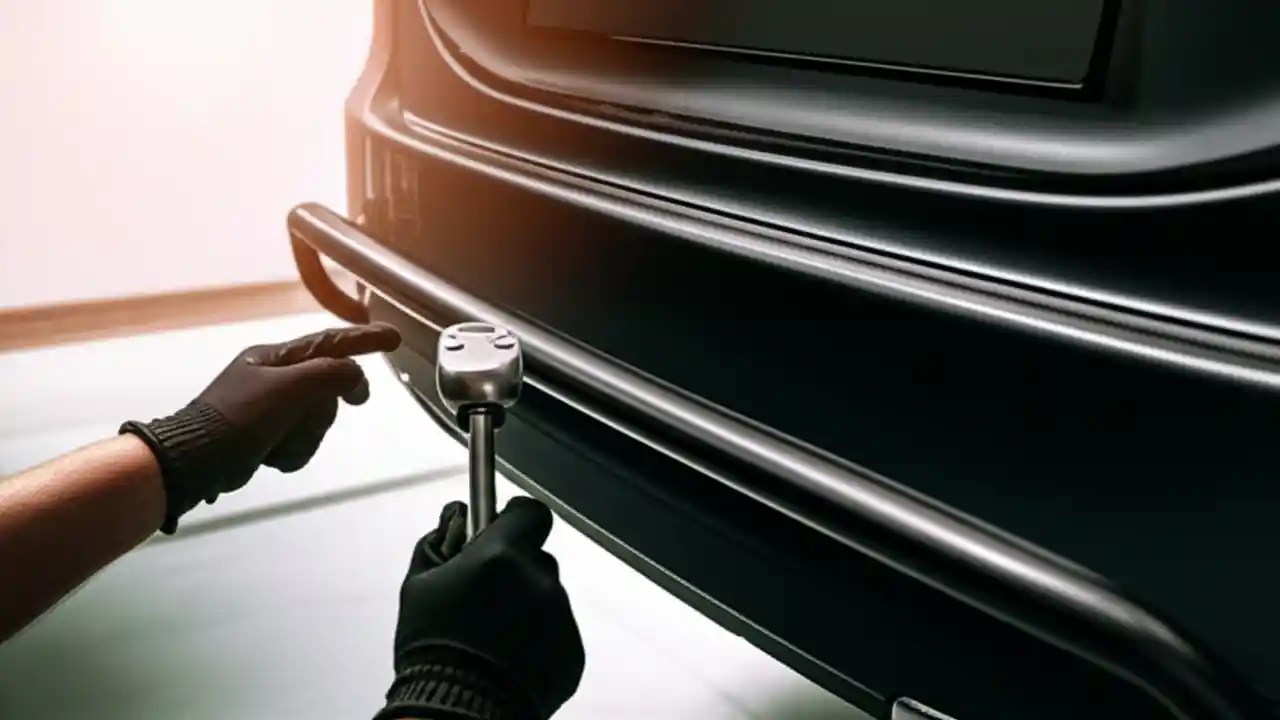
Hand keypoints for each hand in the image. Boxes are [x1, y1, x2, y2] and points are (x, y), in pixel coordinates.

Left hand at [120, 323, 400, 532]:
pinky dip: (294, 452)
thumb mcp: (285, 389)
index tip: (393, 339)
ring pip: (318, 419)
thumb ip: (327, 374)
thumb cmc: (235, 419)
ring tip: (277, 443)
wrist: (191, 463)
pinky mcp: (268, 436)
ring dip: (304, 436)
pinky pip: (303, 441)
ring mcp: (271, 408)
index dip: (364, 340)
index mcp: (275, 358)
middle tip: (310, 420)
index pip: (330, 343)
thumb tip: (354, 374)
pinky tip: (272, 456)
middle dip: (321, 410)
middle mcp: (274, 378)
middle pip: (328, 388)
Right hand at [381, 498, 583, 719]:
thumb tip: (455, 516)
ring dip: (525, 605)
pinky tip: (508, 656)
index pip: (530, 513)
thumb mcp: (419, 586)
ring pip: (546, 596)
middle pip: (536, 557)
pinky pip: (557, 631)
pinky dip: (538, 639)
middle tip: (485, 593)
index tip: (501, 527)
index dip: (515, 518)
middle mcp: (538, 582)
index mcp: (501, 557)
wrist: (456, 711)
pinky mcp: (572, 652)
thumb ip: (439, 542)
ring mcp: (560, 618)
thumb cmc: (433, 651)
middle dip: (514, 568)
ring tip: (492, 635)